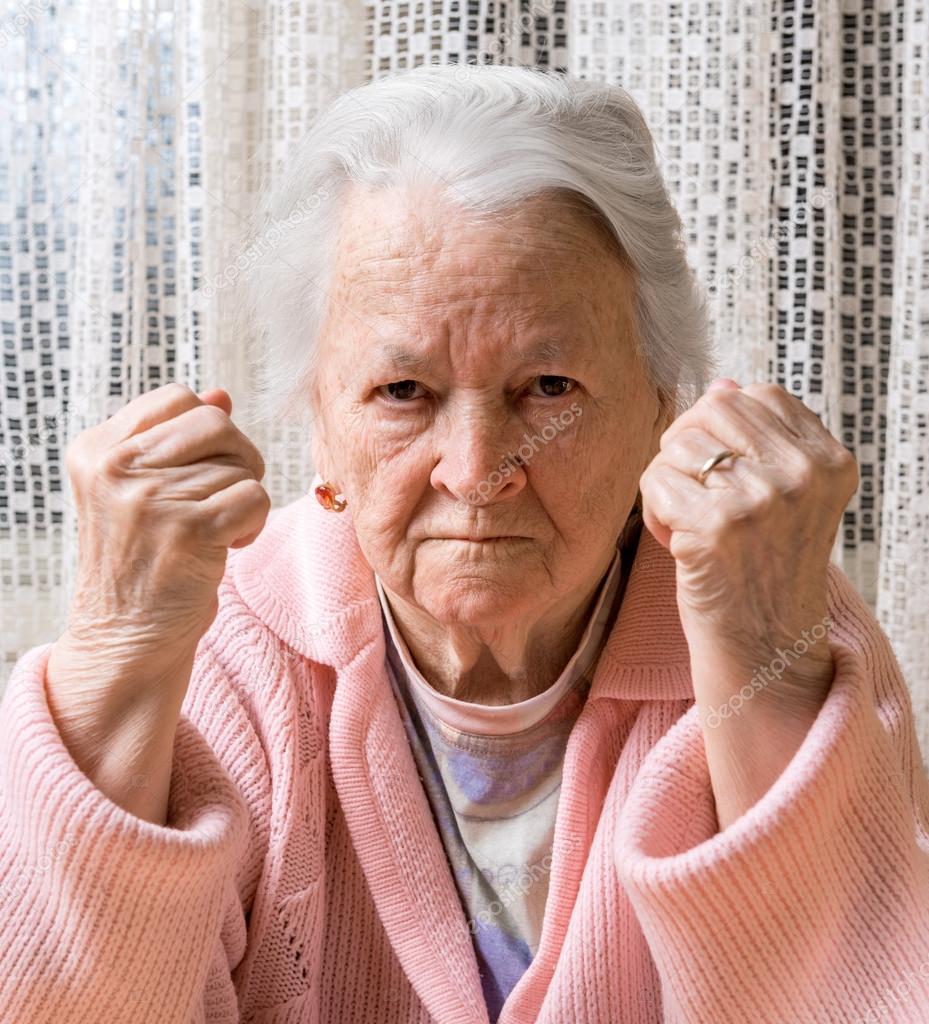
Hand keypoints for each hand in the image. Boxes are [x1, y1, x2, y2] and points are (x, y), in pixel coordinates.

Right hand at [49, 382, 270, 705]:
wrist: (126, 642)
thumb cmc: (143, 563)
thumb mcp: (143, 492)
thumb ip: (176, 441)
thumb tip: (220, 394)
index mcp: (97, 449)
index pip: (179, 398)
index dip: (208, 432)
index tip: (199, 471)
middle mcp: (114, 467)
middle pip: (216, 422)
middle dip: (237, 458)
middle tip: (224, 497)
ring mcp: (148, 498)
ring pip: (239, 464)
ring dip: (242, 499)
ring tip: (214, 532)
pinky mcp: (186, 530)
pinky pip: (254, 497)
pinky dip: (255, 524)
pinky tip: (228, 547)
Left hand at [639, 378, 858, 713]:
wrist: (763, 646)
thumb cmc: (764, 569)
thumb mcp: (783, 497)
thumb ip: (760, 439)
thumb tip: (723, 383)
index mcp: (827, 461)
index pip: (757, 395)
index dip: (723, 428)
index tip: (727, 473)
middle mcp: (802, 475)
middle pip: (711, 409)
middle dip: (688, 447)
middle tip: (696, 493)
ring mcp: (760, 498)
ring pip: (677, 444)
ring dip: (668, 482)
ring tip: (691, 523)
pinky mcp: (715, 525)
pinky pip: (654, 480)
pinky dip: (653, 511)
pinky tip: (678, 543)